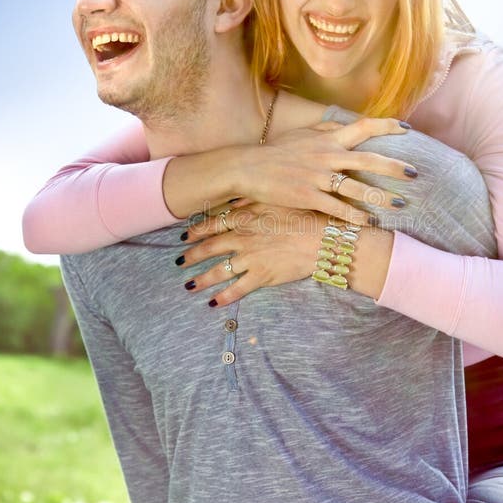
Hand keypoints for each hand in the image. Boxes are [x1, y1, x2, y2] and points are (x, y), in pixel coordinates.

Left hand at [176, 204, 393, 305]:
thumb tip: (235, 198)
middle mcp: (243, 238)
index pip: (213, 224)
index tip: (184, 236)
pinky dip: (224, 297)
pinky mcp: (262, 276)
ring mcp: (251, 258)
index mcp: (246, 217)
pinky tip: (213, 303)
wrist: (323, 238)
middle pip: (210, 248)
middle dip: (192, 256)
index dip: (197, 231)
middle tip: (179, 261)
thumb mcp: (277, 198)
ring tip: (188, 286)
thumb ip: (254, 199)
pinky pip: (238, 289)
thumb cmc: (305, 215)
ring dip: (201, 279)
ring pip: (218, 271)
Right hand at [237, 116, 416, 225]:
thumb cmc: (277, 152)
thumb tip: (346, 124)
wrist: (248, 167)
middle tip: (414, 174)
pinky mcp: (308, 197)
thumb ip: (326, 131)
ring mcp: (318, 177)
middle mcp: (327, 156)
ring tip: (400, 205)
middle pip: (369, 160)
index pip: (363, 127)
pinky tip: (368, 223)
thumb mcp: (302, 135)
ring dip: (381, 198)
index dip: (386, 126)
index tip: (407, 128)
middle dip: (394, 168)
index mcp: (328, 140)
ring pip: (357, 188)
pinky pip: (337, 208)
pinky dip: (354, 217)